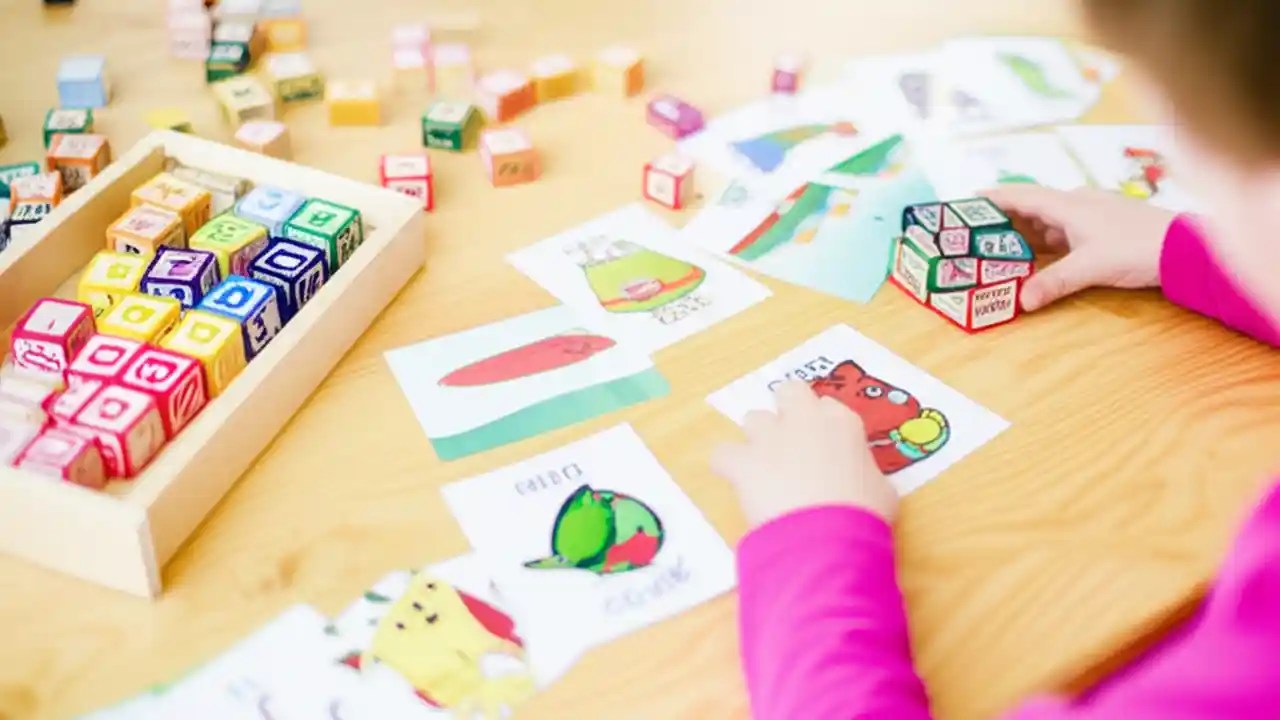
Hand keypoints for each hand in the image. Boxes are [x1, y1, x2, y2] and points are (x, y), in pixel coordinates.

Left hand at [711, 381, 898, 527]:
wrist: (827, 537)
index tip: (825, 447)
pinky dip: (728, 466)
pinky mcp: (742, 462)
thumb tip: (859, 481)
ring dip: (758, 439)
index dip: (824, 426)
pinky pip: (723, 454)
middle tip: (792, 443)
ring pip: (754, 419)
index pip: (829, 407)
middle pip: (789, 392)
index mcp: (842, 424)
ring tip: (765, 468)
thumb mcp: (882, 490)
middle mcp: (804, 420)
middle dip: (787, 411)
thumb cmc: (864, 515)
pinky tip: (737, 483)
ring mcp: (770, 437)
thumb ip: (865, 473)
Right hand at [981, 186, 1177, 311]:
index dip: (992, 198)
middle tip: (975, 231)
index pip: (1020, 196)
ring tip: (999, 246)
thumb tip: (1021, 301)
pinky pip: (1064, 230)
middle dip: (1003, 218)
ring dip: (1025, 232)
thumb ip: (1053, 283)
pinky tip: (1040, 255)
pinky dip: (1046, 240)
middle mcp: (1077, 204)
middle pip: (1031, 207)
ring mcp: (1092, 214)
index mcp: (1068, 204)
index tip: (966, 201)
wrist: (1184, 247)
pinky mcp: (1103, 227)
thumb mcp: (1089, 268)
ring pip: (1048, 220)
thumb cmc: (1136, 248)